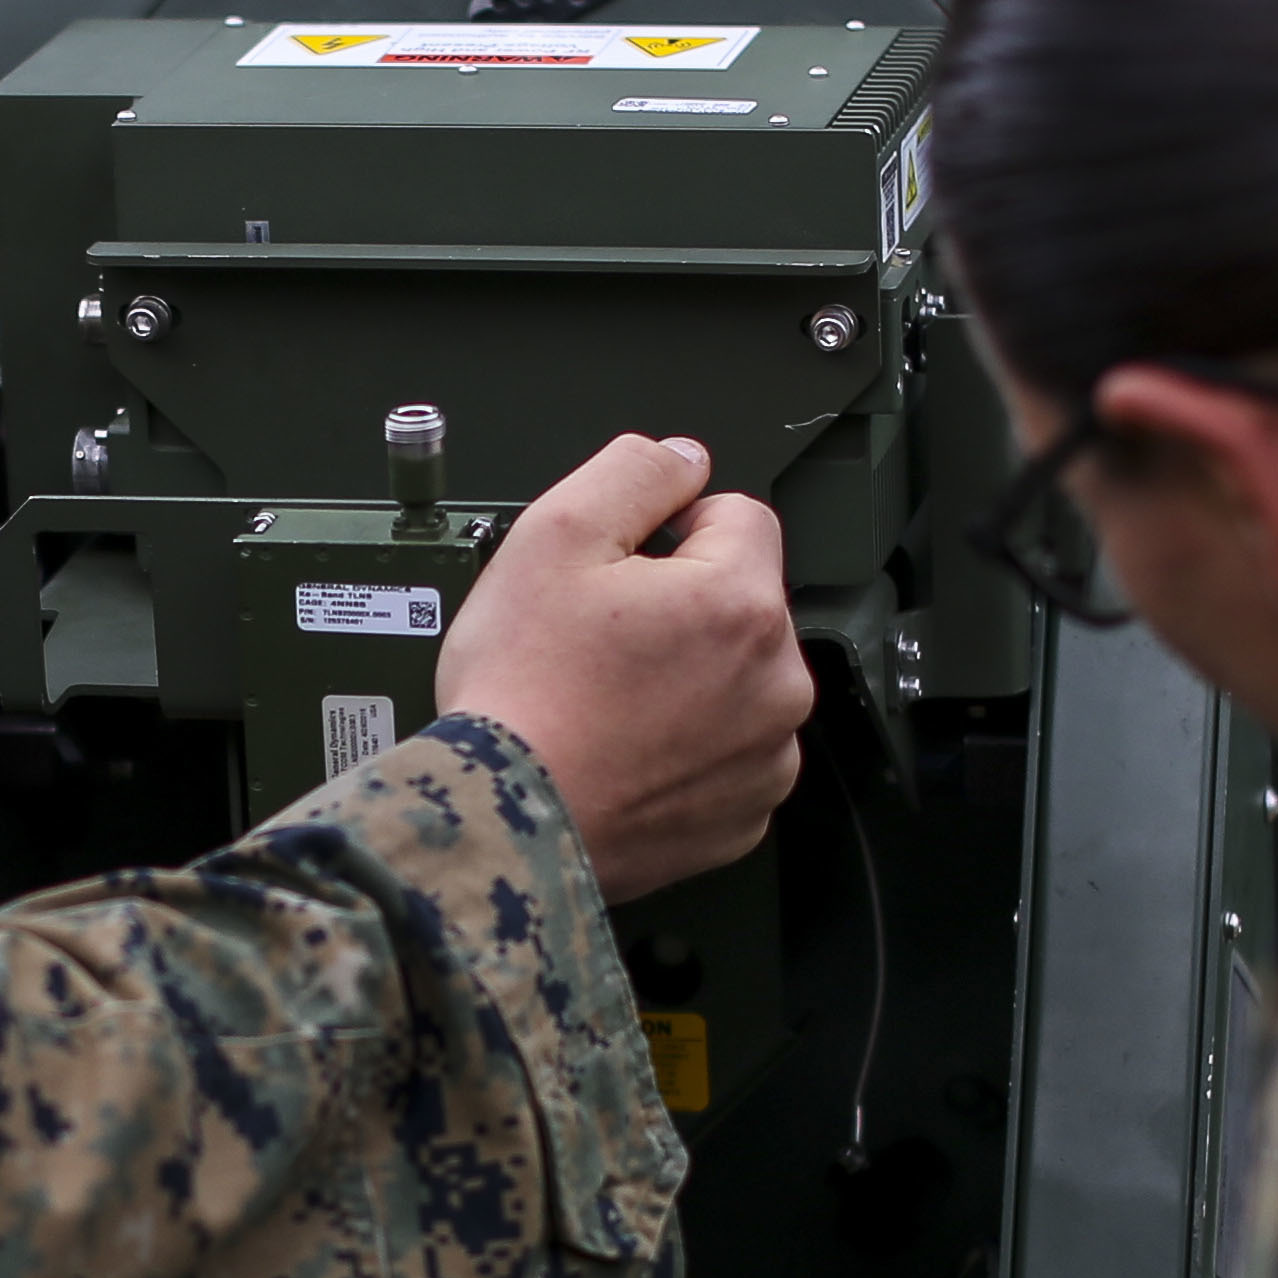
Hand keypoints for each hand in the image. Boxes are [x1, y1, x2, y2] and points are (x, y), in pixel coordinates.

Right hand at [437, 433, 810, 901]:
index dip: (669, 530)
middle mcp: (776, 684)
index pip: (739, 516)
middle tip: (599, 640)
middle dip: (681, 607)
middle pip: (740, 603)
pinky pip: (727, 756)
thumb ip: (632, 472)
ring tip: (608, 698)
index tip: (621, 571)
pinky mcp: (742, 816)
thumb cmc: (520, 693)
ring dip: (689, 679)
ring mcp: (764, 758)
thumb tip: (680, 460)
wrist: (501, 818)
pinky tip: (626, 747)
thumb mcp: (554, 535)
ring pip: (737, 681)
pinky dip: (687, 750)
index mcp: (741, 603)